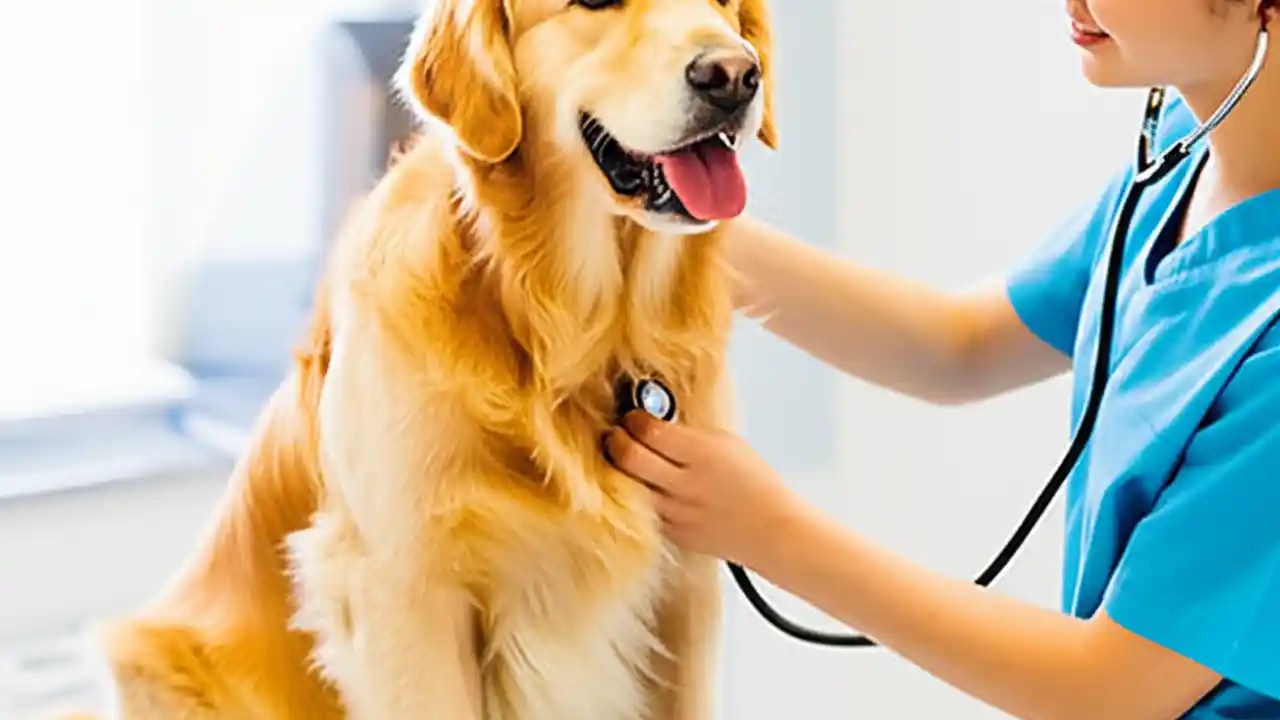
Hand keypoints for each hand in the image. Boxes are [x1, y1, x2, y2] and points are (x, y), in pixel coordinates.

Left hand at [603, 411, 806, 564]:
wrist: (772, 530)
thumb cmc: (756, 483)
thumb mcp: (728, 443)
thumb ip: (689, 434)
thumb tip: (654, 422)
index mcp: (703, 455)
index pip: (650, 431)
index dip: (634, 419)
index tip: (632, 416)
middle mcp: (687, 485)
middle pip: (630, 458)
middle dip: (616, 440)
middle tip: (617, 433)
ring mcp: (677, 513)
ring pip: (629, 487)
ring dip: (621, 469)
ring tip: (624, 458)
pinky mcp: (674, 534)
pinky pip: (643, 510)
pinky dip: (637, 495)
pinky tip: (642, 484)